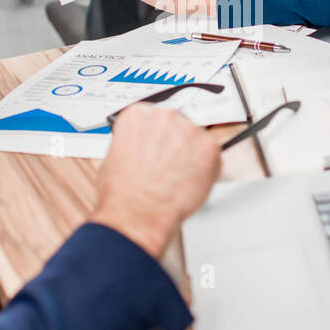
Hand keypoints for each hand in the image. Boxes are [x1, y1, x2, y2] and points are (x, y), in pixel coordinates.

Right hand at [91, 104, 221, 258]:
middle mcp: (165, 116)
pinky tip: (190, 181)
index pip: (154, 116)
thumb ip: (134, 142)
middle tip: (168, 166)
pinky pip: (213, 154)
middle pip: (177, 124)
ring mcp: (190, 130)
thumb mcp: (116, 155)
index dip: (157, 136)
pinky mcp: (210, 148)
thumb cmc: (122, 193)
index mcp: (139, 114)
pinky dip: (206, 168)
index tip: (157, 146)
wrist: (137, 215)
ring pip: (196, 139)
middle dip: (175, 143)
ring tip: (177, 177)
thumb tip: (144, 147)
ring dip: (191, 155)